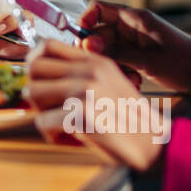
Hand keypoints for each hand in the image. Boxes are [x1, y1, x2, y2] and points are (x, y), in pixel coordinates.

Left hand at [26, 39, 168, 171]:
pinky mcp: (82, 113)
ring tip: (60, 126)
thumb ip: (78, 78)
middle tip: (49, 108)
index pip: (47, 45)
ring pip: (32, 92)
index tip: (38, 82)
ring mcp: (85, 89)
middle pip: (33, 66)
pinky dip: (51, 135)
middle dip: (34, 89)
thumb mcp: (107, 87)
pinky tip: (71, 140)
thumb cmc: (129, 123)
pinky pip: (42, 122)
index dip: (34, 62)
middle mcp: (90, 70)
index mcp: (96, 61)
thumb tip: (35, 81)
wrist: (157, 146)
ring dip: (41, 113)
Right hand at [77, 0, 190, 94]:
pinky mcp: (140, 56)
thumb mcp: (148, 61)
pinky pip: (121, 60)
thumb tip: (86, 45)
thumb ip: (116, 52)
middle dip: (100, 52)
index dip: (85, 22)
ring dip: (113, 65)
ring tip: (129, 79)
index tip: (82, 43)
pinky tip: (135, 82)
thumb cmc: (184, 64)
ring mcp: (136, 42)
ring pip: (109, 50)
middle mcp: (132, 27)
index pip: (98, 9)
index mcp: (135, 19)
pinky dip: (123, 71)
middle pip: (100, 33)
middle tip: (106, 68)